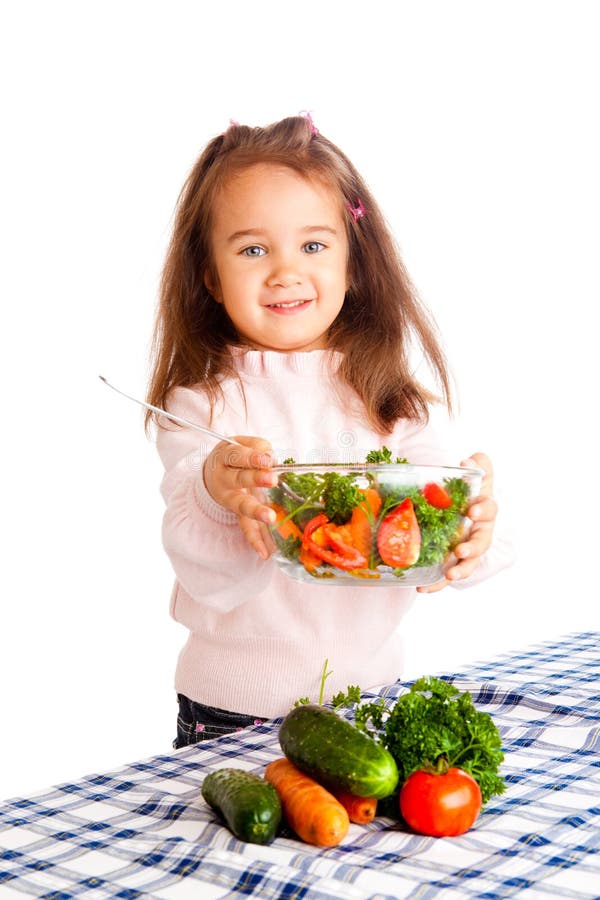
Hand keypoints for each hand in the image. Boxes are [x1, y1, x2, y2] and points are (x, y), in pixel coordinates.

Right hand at [203, 436, 277, 559]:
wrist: (212, 472)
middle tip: (272, 479)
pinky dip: (254, 540)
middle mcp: (224, 479)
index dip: (252, 457)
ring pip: (242, 505)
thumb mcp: (241, 443)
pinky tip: (264, 553)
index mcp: (225, 457)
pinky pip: (246, 528)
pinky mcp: (237, 514)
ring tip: (270, 517)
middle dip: (256, 479)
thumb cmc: (234, 455)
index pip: (237, 455)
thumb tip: (272, 459)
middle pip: (239, 478)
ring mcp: (230, 498)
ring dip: (256, 511)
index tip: (267, 459)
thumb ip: (258, 447)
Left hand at [417, 452, 497, 593]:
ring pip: (469, 563)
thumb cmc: (468, 492)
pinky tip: (422, 588)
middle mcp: (479, 532)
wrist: (460, 508)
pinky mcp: (453, 562)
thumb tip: (469, 459)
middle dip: (473, 547)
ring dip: (461, 570)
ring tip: (450, 574)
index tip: (471, 511)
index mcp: (483, 509)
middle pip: (482, 542)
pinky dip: (437, 585)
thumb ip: (478, 464)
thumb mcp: (474, 475)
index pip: (489, 508)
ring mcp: (467, 550)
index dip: (482, 509)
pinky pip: (446, 576)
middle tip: (461, 549)